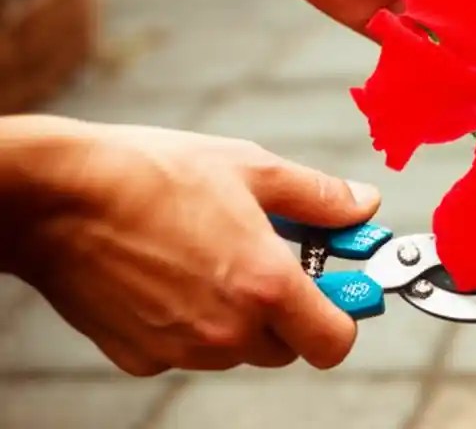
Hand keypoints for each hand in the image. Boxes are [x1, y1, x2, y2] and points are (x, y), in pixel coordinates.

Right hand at [5, 118, 380, 374]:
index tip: (336, 289)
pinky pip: (186, 350)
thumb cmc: (154, 174)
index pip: (333, 343)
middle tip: (271, 259)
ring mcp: (182, 350)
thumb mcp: (253, 169)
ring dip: (237, 316)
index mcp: (267, 287)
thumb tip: (363, 205)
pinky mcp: (140, 358)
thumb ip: (319, 198)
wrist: (60, 196)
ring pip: (236, 349)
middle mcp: (228, 331)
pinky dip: (188, 323)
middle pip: (286, 346)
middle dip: (288, 311)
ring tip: (209, 256)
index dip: (342, 317)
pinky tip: (167, 275)